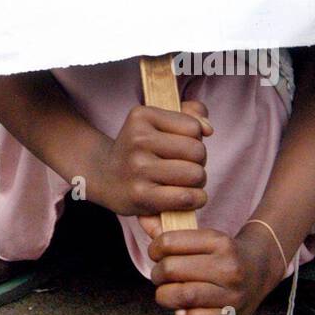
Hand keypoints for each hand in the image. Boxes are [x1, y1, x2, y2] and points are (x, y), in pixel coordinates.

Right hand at [96, 99, 210, 217]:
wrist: (106, 176)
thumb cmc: (142, 148)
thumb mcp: (159, 121)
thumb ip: (191, 114)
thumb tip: (208, 129)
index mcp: (142, 115)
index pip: (193, 127)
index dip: (194, 138)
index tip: (177, 145)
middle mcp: (137, 139)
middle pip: (198, 151)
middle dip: (198, 161)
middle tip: (182, 166)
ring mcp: (138, 168)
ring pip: (196, 174)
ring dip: (197, 182)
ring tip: (182, 181)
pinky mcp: (140, 195)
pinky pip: (186, 197)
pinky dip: (195, 200)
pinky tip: (185, 198)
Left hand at [145, 224, 279, 314]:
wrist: (259, 270)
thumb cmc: (221, 253)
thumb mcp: (201, 236)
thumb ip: (170, 230)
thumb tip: (142, 218)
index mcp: (219, 241)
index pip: (169, 242)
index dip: (154, 249)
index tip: (156, 253)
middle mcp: (228, 267)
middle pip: (171, 269)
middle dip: (157, 274)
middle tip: (160, 275)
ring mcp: (233, 294)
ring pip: (182, 295)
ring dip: (166, 296)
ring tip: (168, 293)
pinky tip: (183, 310)